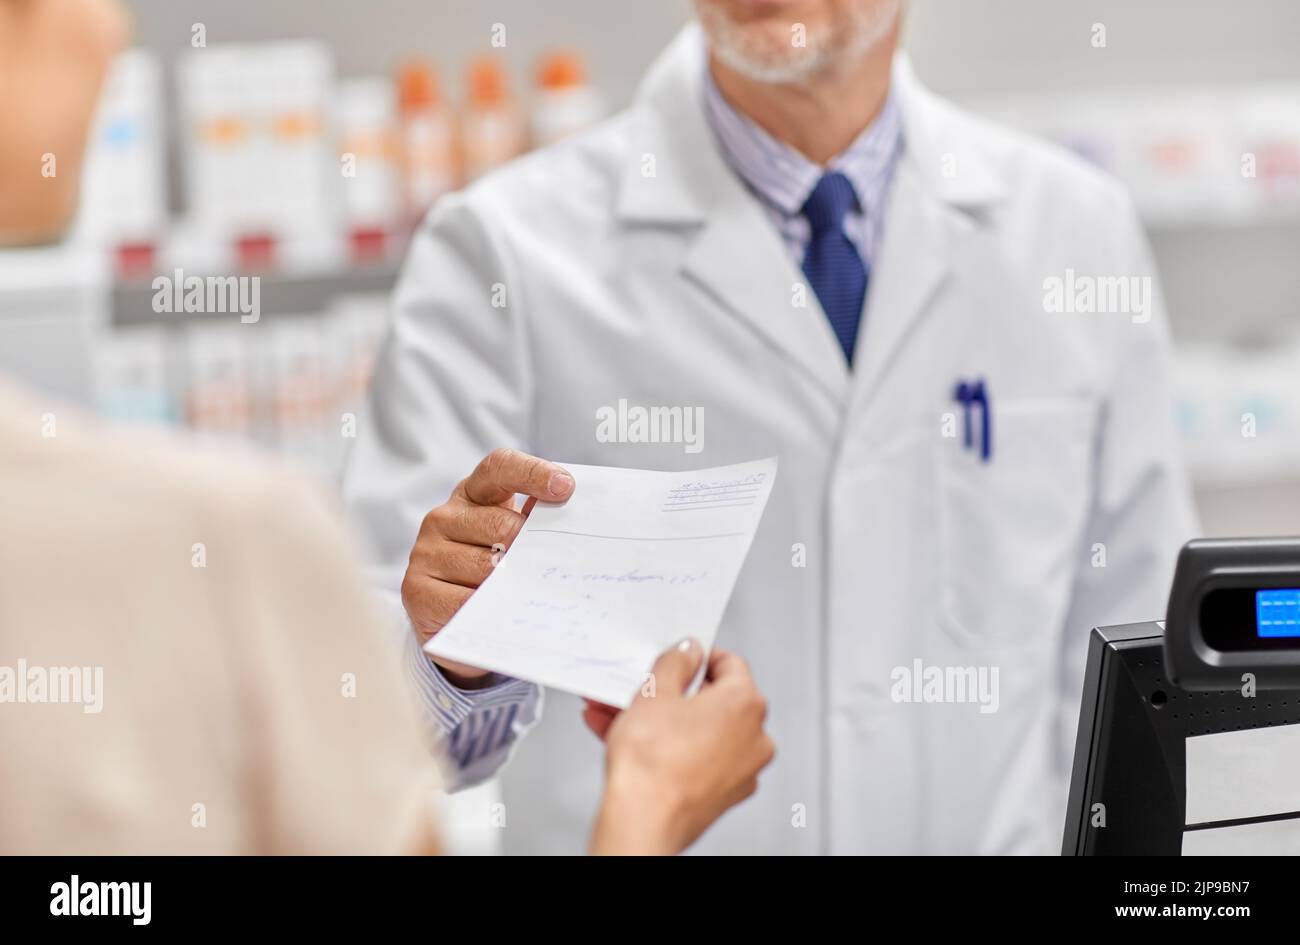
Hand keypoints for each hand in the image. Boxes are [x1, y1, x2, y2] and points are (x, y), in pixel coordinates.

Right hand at [401, 448, 573, 686]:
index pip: (500, 468)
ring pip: (487, 567)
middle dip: (532, 548)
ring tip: (526, 595)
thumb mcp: (512, 539)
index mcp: (472, 494)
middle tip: (552, 568)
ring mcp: (426, 551)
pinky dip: (491, 609)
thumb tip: (573, 519)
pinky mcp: (417, 588)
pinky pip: (467, 601)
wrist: (449, 616)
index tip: (565, 487)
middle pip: (502, 524)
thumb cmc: (491, 570)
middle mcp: (443, 517)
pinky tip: (503, 613)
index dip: (533, 472)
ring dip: (514, 584)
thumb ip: (535, 522)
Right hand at [589, 641, 774, 854]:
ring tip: (619, 715)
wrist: (642, 821)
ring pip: (698, 731)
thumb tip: (688, 653)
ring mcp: (741, 769)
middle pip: (712, 700)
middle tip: (642, 689)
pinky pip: (694, 757)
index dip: (697, 658)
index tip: (677, 660)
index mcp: (746, 703)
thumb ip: (675, 663)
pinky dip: (667, 747)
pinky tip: (627, 740)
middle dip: (670, 693)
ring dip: (659, 720)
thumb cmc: (653, 763)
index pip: (730, 663)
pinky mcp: (722, 794)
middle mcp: (754, 737)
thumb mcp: (655, 692)